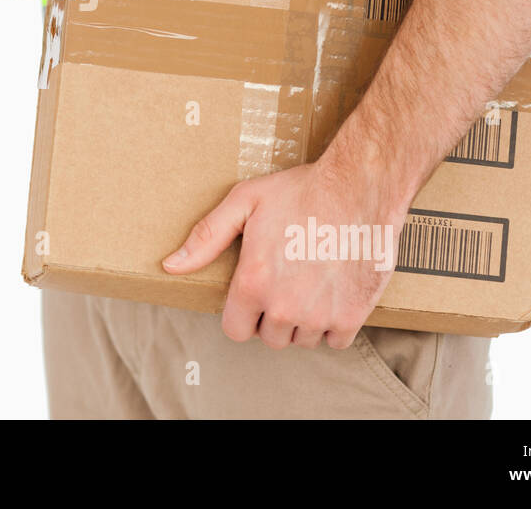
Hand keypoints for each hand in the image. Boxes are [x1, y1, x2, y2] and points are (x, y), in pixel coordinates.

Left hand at [162, 158, 405, 348]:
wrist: (359, 188)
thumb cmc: (301, 191)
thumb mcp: (245, 202)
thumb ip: (206, 237)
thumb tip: (171, 266)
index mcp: (253, 282)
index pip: (235, 330)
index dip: (242, 313)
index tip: (254, 295)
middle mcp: (283, 306)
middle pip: (270, 337)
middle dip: (272, 316)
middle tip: (285, 283)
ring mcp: (319, 315)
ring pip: (303, 340)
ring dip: (304, 322)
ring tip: (310, 284)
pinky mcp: (352, 316)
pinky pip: (336, 341)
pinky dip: (335, 325)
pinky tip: (333, 295)